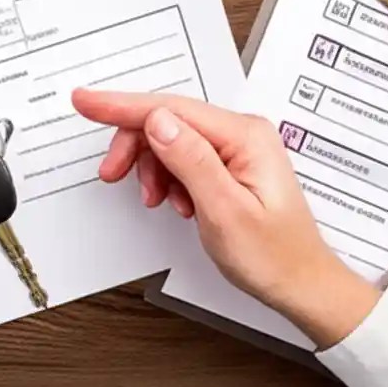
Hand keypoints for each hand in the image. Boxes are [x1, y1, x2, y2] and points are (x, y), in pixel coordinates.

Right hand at [72, 89, 379, 347]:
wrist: (301, 284)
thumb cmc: (273, 256)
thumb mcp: (224, 211)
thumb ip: (190, 160)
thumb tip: (157, 121)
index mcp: (245, 136)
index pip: (170, 109)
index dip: (121, 106)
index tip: (86, 102)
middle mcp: (242, 133)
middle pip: (167, 121)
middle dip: (135, 147)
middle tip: (111, 174)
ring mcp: (237, 148)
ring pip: (171, 141)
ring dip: (153, 169)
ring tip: (158, 200)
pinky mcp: (230, 165)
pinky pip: (184, 158)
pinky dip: (169, 179)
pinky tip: (176, 202)